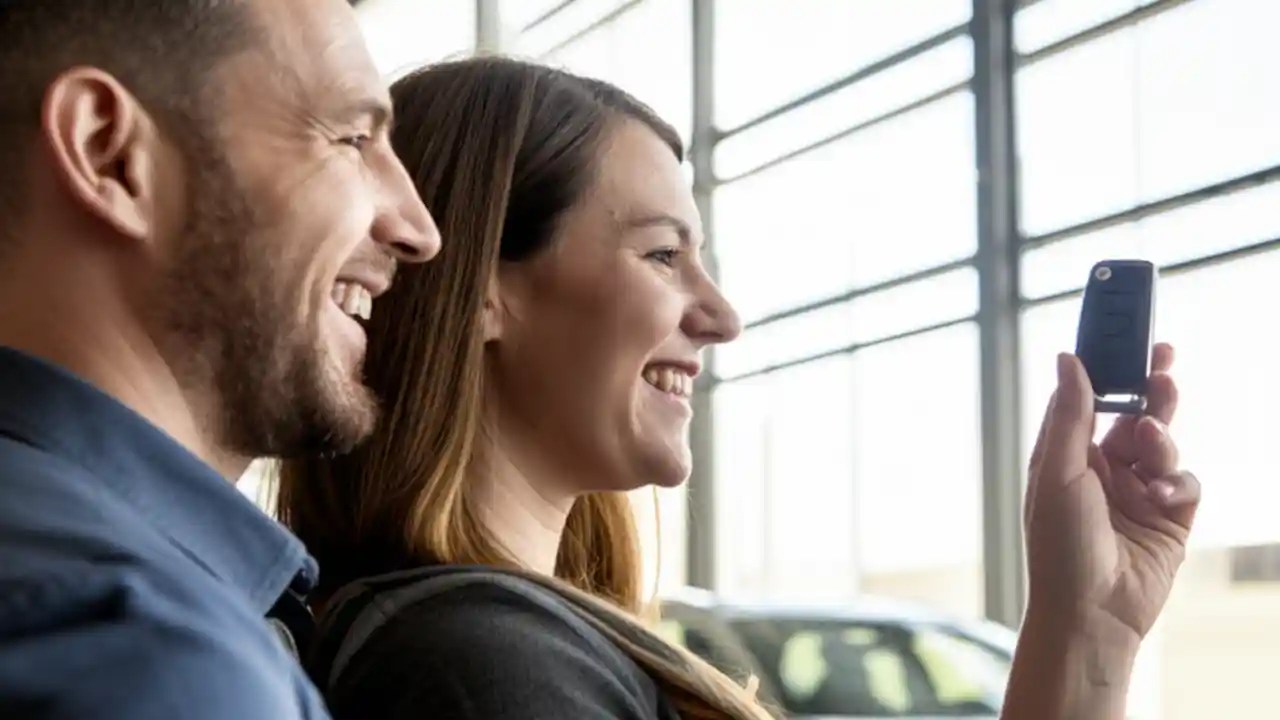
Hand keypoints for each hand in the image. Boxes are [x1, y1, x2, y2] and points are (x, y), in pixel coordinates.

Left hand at [1023, 343, 1200, 642]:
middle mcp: (1103, 470)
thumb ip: (1070, 415)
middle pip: (1135, 414)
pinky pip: (1185, 482)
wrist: (1091, 612)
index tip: (1124, 334)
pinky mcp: (1170, 518)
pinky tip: (1160, 499)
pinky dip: (1177, 483)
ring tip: (1148, 442)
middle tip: (1163, 361)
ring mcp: (1138, 493)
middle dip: (1151, 388)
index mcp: (1067, 455)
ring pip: (1164, 444)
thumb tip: (1068, 358)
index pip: (1090, 399)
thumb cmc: (1059, 545)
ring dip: (1161, 439)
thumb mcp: (1057, 471)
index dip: (1107, 368)